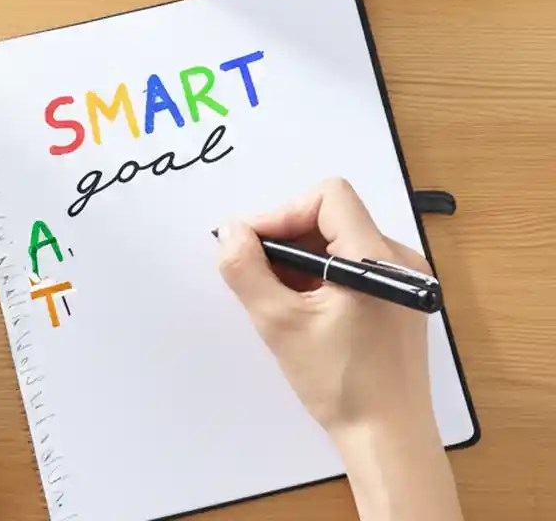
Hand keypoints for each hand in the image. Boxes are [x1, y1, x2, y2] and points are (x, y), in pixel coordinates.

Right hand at [215, 177, 432, 435]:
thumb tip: (232, 233)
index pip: (329, 197)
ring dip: (301, 261)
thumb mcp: (279, 324)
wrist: (387, 437)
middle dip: (287, 240)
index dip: (283, 213)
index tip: (253, 245)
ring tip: (279, 300)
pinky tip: (303, 312)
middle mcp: (399, 260)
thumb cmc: (343, 385)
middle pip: (332, 218)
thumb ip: (247, 270)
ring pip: (339, 243)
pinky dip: (320, 278)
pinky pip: (352, 266)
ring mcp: (402, 280)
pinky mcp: (398, 299)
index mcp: (377, 258)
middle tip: (257, 275)